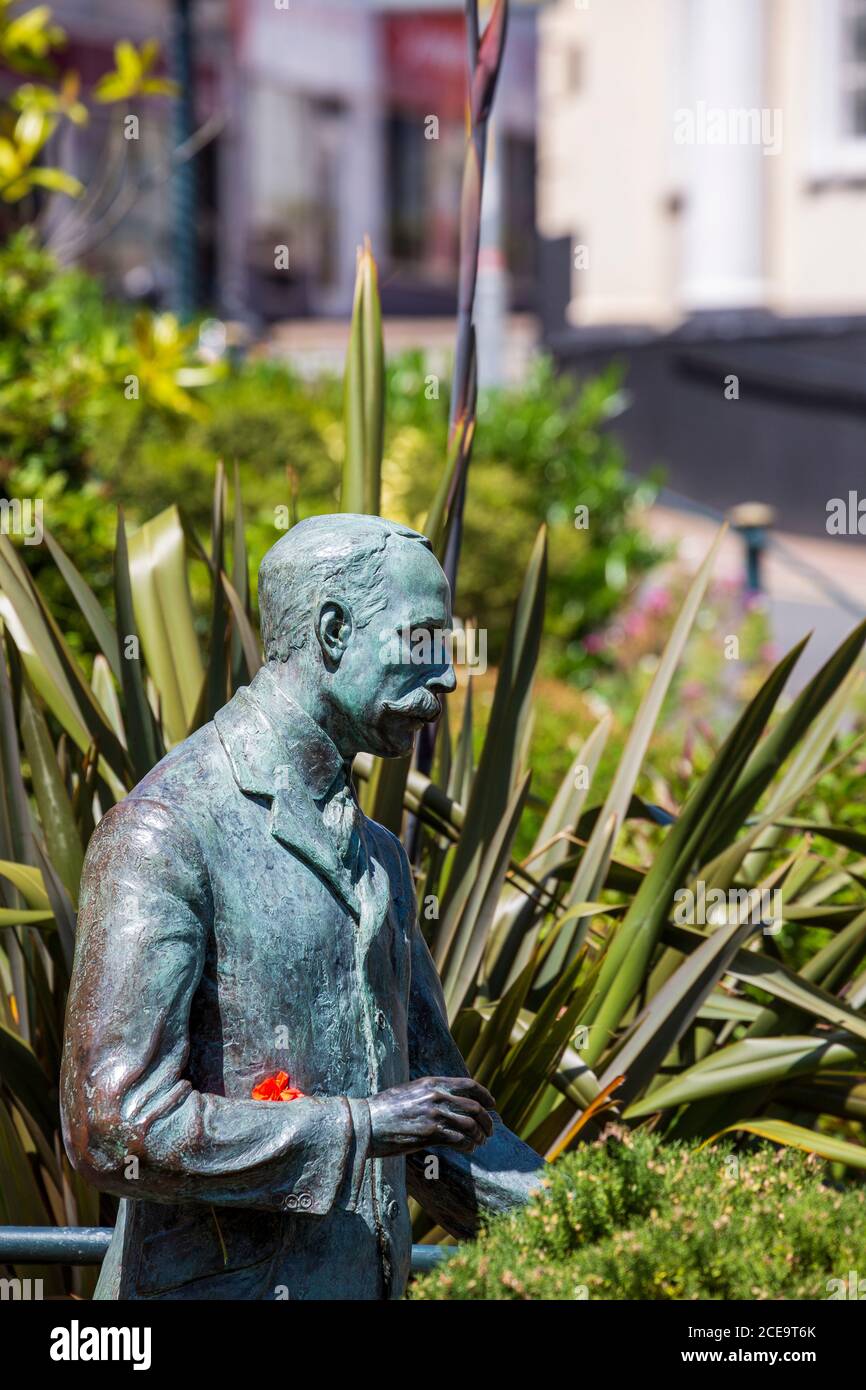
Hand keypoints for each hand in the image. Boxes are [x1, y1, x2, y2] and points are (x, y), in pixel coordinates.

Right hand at [367, 1076, 494, 1157]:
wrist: (367, 1122)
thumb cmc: (386, 1109)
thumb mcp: (411, 1091)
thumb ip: (431, 1093)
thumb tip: (450, 1100)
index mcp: (432, 1082)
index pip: (469, 1085)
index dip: (485, 1095)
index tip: (492, 1105)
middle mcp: (436, 1096)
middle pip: (475, 1107)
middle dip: (487, 1121)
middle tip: (490, 1131)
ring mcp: (434, 1115)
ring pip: (470, 1125)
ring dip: (479, 1136)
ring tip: (479, 1143)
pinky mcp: (429, 1134)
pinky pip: (459, 1140)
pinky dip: (468, 1145)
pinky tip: (467, 1149)